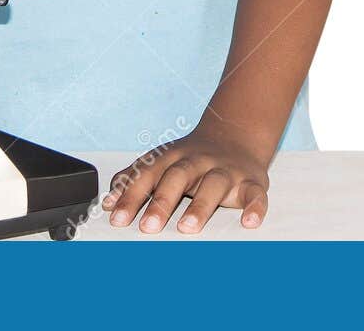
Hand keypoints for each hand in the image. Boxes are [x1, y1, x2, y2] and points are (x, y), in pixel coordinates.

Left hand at [102, 122, 272, 234]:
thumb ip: (135, 179)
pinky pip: (255, 193)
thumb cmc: (193, 157)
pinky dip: (255, 207)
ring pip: (214, 184)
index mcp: (172, 157)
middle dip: (162, 201)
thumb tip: (108, 202)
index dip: (131, 196)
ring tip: (188, 227)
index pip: (148, 175)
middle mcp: (198, 161)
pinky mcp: (251, 181)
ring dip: (201, 205)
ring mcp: (225, 170)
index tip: (117, 219)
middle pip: (178, 177)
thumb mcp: (161, 160)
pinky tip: (249, 222)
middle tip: (148, 227)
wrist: (236, 135)